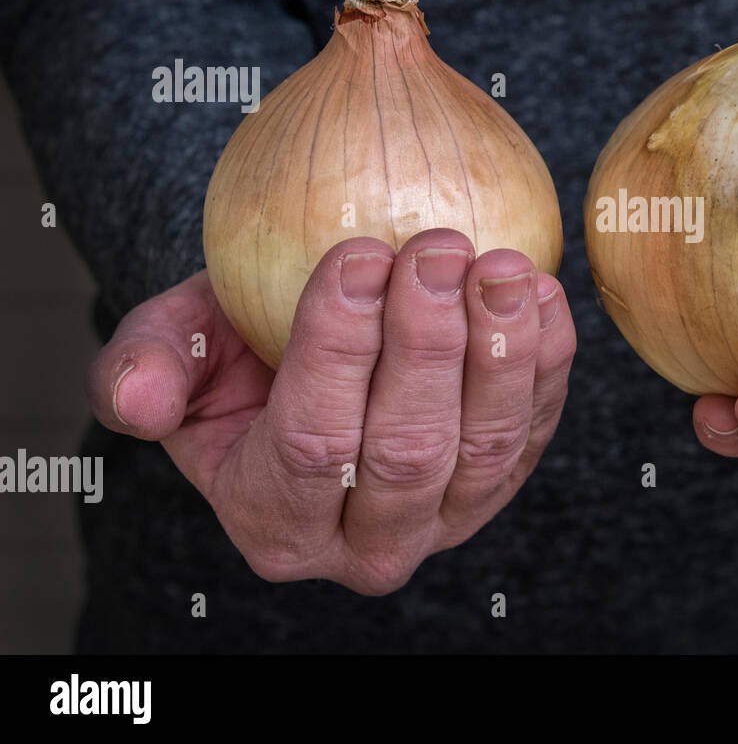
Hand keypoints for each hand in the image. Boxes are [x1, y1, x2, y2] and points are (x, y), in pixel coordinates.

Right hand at [86, 229, 575, 593]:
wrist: (312, 361)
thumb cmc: (239, 355)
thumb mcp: (174, 349)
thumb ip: (148, 367)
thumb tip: (136, 399)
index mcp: (275, 519)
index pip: (310, 441)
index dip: (338, 349)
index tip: (359, 256)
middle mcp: (366, 541)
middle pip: (407, 451)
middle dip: (427, 345)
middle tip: (434, 249)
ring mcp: (448, 518)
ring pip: (487, 447)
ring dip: (501, 350)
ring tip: (498, 264)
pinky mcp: (505, 480)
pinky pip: (539, 426)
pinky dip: (549, 359)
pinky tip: (540, 291)